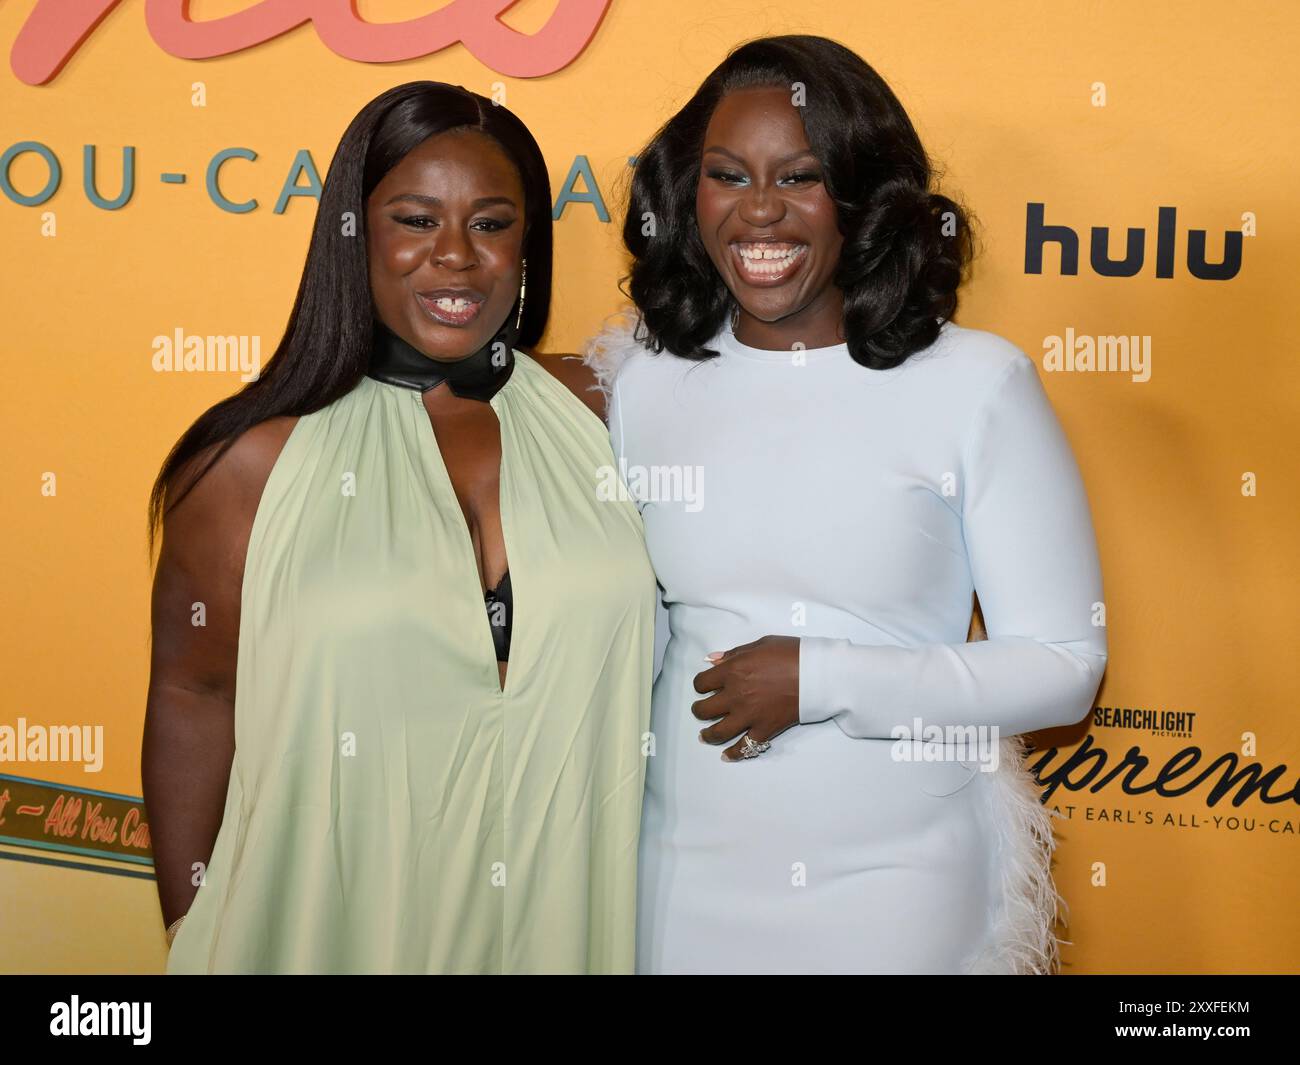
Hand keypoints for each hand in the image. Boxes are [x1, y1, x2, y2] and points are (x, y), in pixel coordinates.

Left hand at [692, 635, 799, 760]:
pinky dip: (733, 753)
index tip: (705, 687)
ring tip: (705, 735)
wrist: (817, 673)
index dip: (701, 685)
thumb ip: (733, 654)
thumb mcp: (760, 644)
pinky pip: (744, 746)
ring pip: (718, 731)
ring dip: (707, 735)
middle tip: (702, 710)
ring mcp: (749, 715)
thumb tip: (713, 660)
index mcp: (733, 671)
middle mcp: (736, 695)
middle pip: (704, 710)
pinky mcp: (764, 729)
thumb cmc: (790, 653)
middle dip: (699, 710)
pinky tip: (725, 755)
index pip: (702, 683)